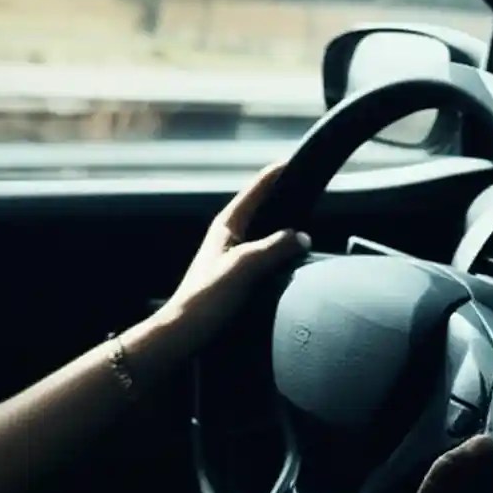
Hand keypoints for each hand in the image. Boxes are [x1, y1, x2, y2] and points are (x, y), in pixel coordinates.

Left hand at [123, 162, 309, 378]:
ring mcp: (232, 254)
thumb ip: (276, 247)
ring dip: (281, 226)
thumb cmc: (208, 296)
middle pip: (260, 208)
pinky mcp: (237, 274)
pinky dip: (279, 249)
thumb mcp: (245, 265)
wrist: (185, 329)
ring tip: (304, 219)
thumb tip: (302, 236)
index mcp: (227, 224)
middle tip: (306, 189)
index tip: (294, 162)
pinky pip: (264, 253)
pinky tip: (291, 258)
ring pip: (263, 232)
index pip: (255, 190)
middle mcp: (229, 235)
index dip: (274, 175)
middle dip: (281, 198)